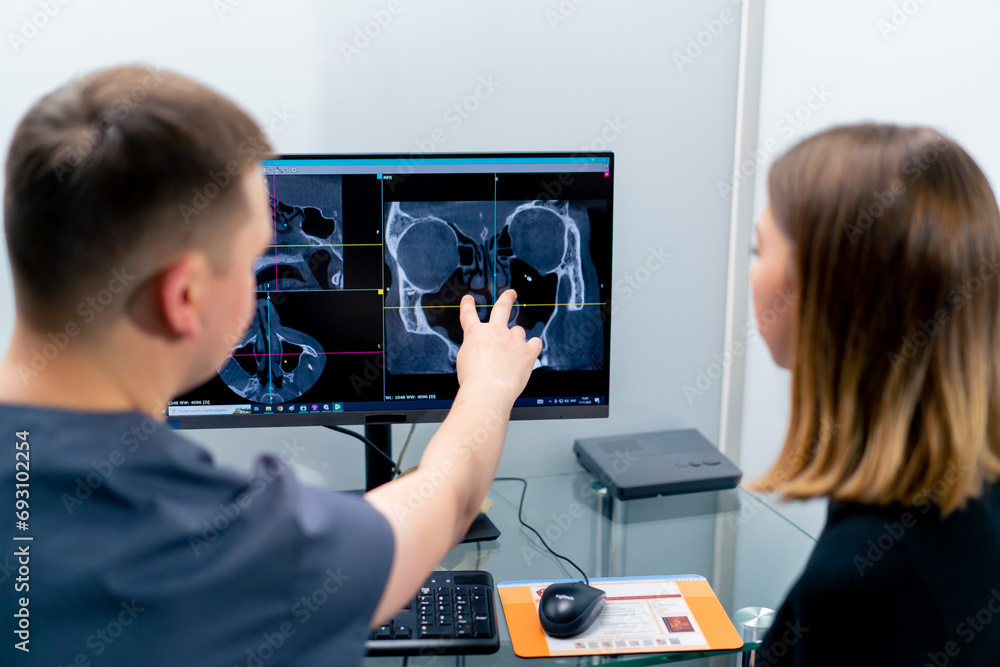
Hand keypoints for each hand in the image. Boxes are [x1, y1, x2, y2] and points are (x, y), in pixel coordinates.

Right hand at [455, 290, 541, 404]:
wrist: (487, 391)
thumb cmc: (474, 381)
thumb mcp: (464, 360)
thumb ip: (474, 348)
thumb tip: (481, 348)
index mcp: (475, 334)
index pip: (469, 314)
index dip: (468, 305)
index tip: (469, 299)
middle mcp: (495, 331)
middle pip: (502, 307)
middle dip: (507, 298)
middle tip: (511, 293)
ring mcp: (513, 339)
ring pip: (519, 331)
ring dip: (517, 339)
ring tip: (512, 356)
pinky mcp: (527, 350)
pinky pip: (535, 342)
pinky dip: (532, 347)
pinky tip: (528, 355)